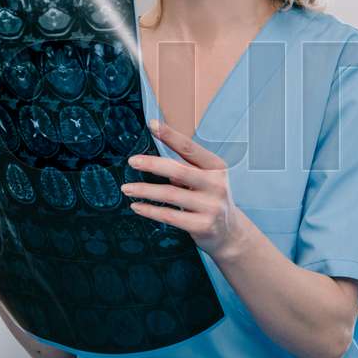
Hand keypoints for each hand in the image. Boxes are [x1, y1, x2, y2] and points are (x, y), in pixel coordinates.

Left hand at [122, 119, 251, 258]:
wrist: (230, 233)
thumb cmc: (210, 199)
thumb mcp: (206, 179)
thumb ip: (186, 168)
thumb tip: (154, 157)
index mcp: (217, 167)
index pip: (190, 148)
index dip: (170, 135)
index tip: (152, 124)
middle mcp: (216, 185)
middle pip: (179, 170)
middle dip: (152, 164)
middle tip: (132, 161)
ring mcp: (211, 207)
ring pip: (170, 194)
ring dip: (144, 190)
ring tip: (126, 188)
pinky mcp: (202, 226)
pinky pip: (170, 216)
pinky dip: (151, 210)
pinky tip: (136, 206)